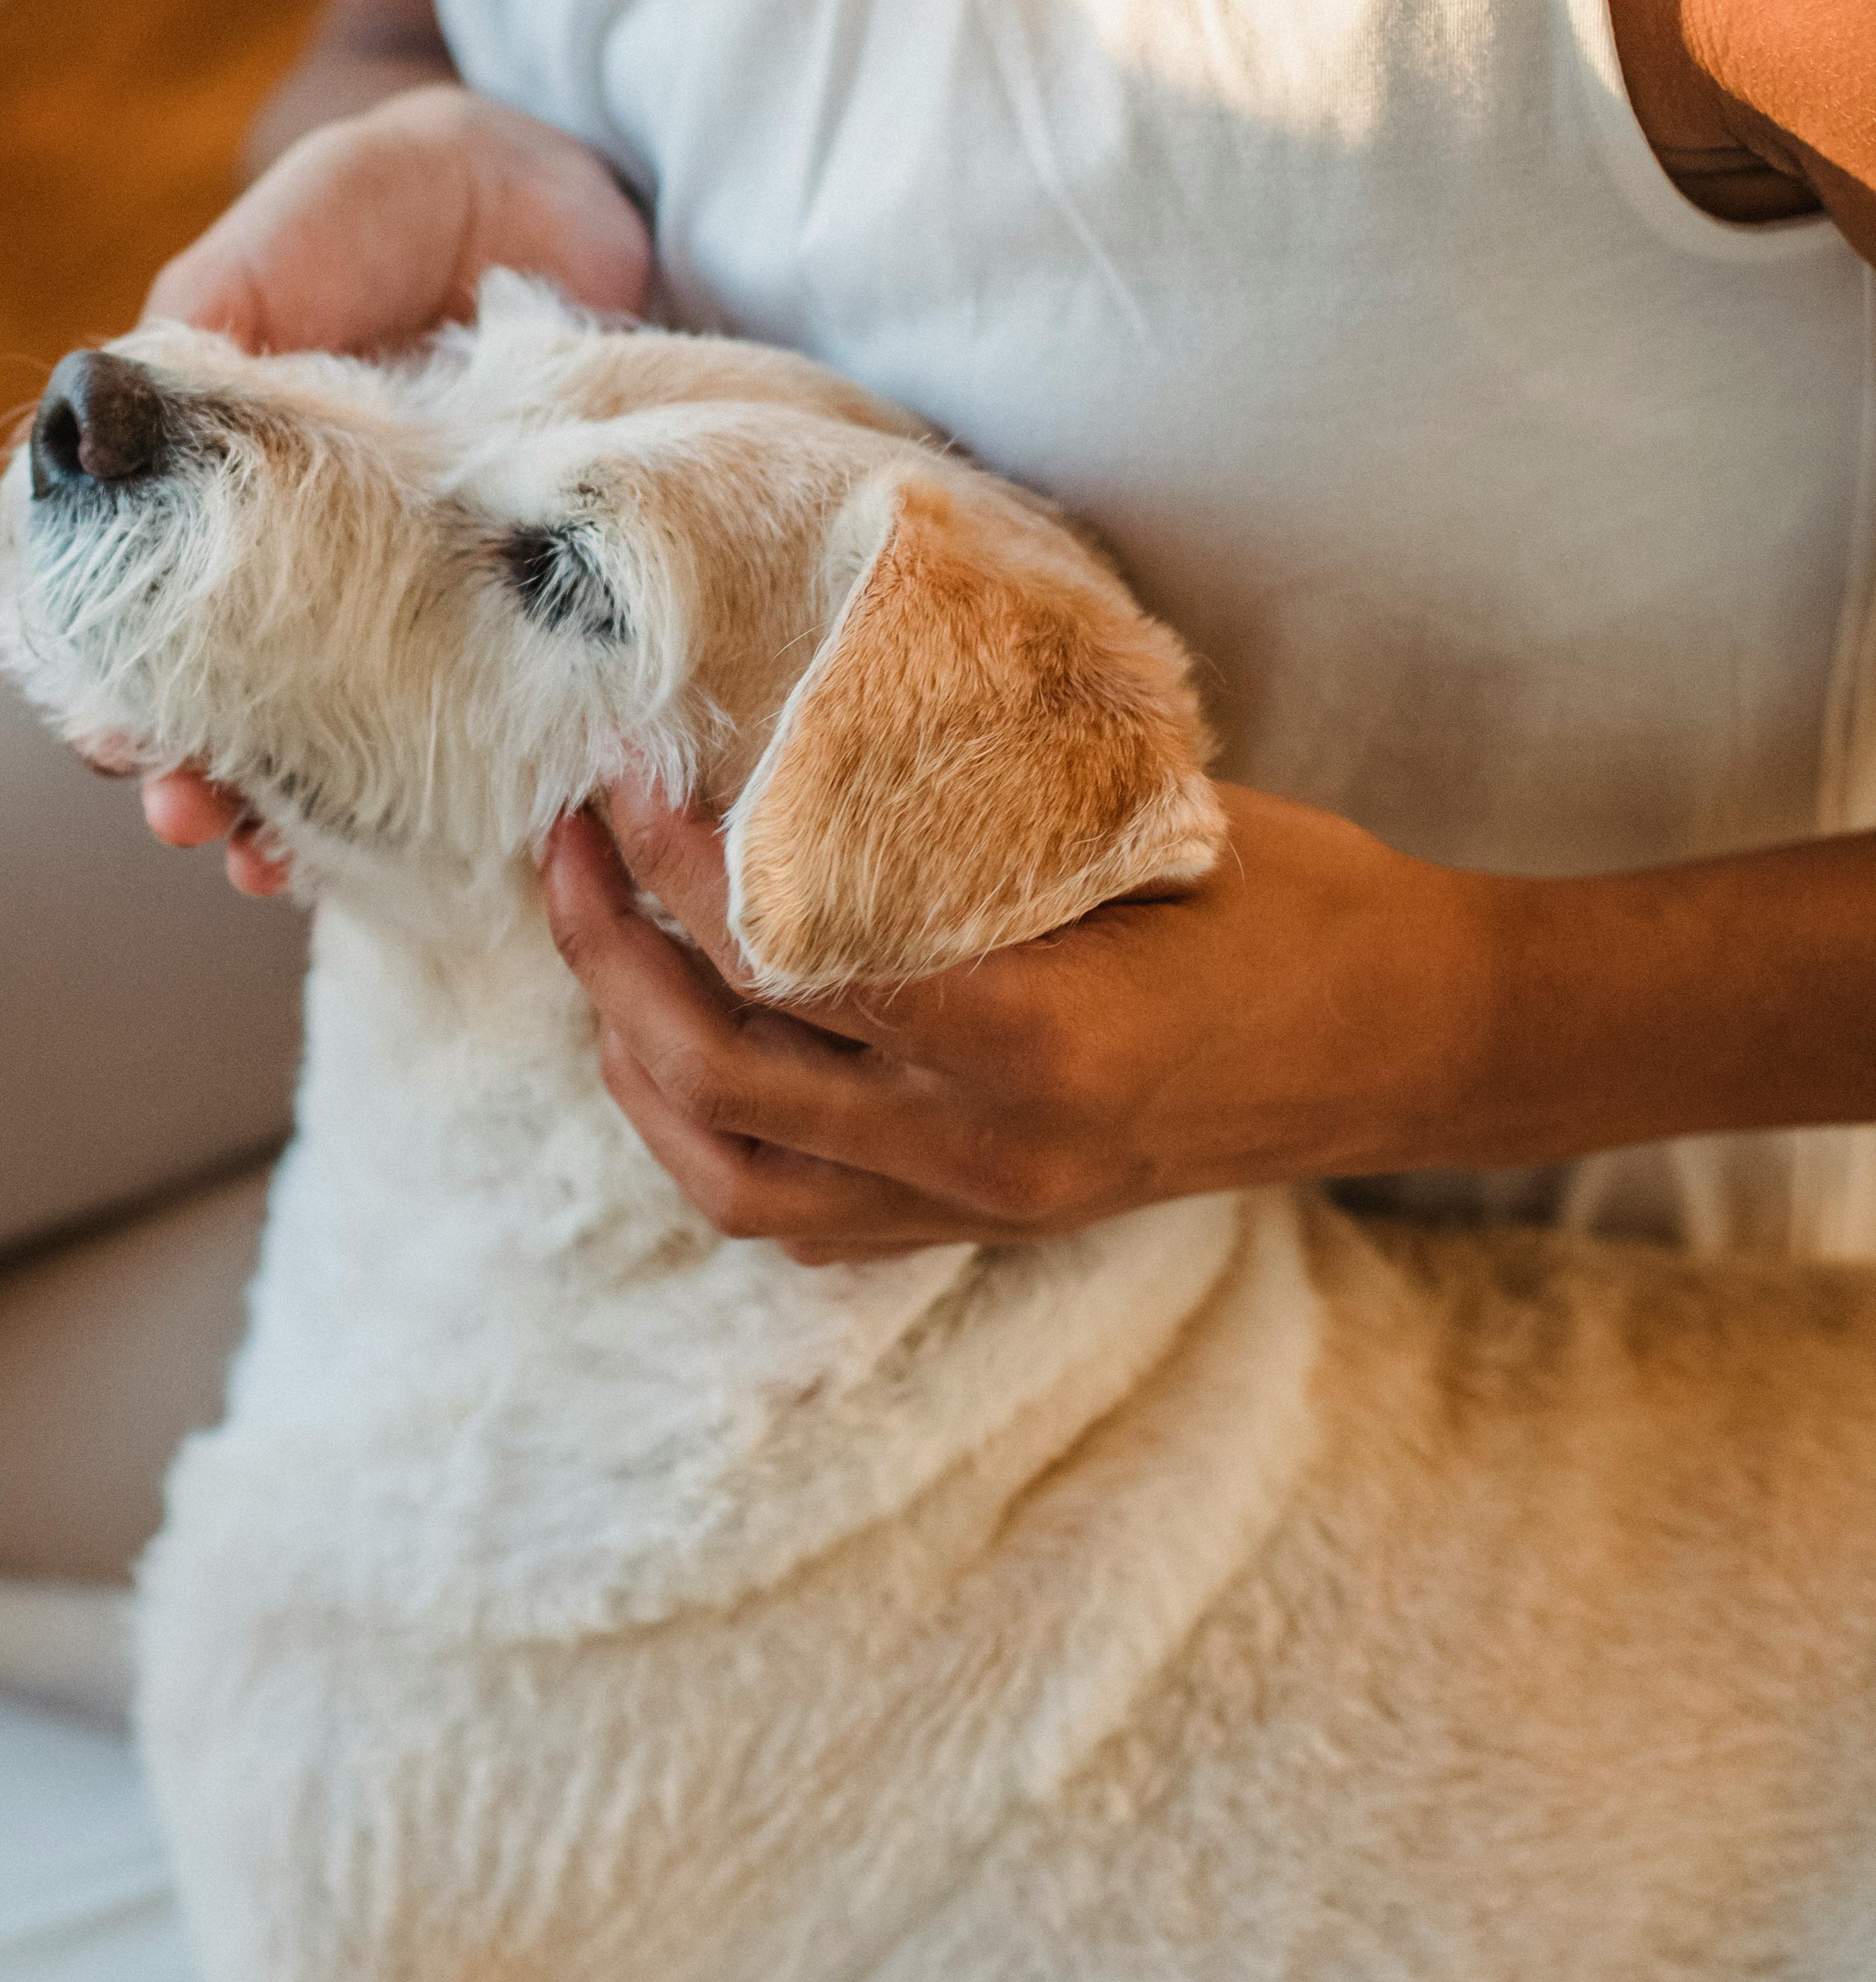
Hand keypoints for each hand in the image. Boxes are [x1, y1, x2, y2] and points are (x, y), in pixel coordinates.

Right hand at [134, 85, 651, 891]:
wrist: (570, 189)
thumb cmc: (400, 201)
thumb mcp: (291, 235)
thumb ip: (210, 316)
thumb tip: (105, 413)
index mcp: (222, 482)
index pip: (138, 605)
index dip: (109, 680)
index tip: (104, 735)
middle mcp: (308, 556)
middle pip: (230, 692)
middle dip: (195, 768)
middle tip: (187, 813)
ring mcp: (412, 591)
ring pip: (339, 726)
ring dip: (294, 803)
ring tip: (265, 856)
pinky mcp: (514, 605)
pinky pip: (474, 709)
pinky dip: (442, 778)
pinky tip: (420, 837)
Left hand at [540, 779, 1505, 1255]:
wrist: (1415, 1042)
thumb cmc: (1299, 898)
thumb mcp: (1130, 826)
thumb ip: (962, 827)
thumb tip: (785, 755)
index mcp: (1032, 1035)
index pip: (780, 957)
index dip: (673, 862)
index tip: (628, 772)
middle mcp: (987, 1147)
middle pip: (715, 1076)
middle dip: (604, 956)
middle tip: (566, 843)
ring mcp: (982, 1205)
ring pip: (729, 1173)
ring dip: (632, 1059)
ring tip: (594, 945)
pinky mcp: (986, 1227)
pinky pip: (794, 1213)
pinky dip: (706, 1133)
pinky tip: (675, 1046)